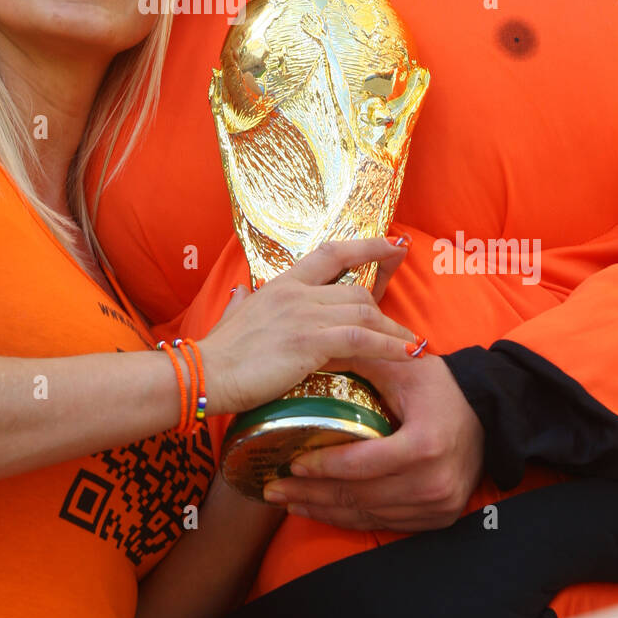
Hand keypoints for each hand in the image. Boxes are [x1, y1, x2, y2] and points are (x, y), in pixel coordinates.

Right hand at [200, 239, 415, 417]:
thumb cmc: (218, 352)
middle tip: (403, 325)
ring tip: (412, 346)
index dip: (367, 247)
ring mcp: (304, 316)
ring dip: (394, 332)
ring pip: (364, 313)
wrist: (205, 373)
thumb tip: (242, 291)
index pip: (332, 253)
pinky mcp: (310, 342)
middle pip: (357, 291)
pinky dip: (390, 347)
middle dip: (385, 307)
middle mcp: (297, 293)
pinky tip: (408, 355)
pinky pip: (362, 340)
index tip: (394, 244)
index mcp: (282, 284)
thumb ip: (243, 301)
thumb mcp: (232, 316)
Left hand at [262, 353, 484, 532]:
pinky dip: (351, 519)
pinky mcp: (438, 518)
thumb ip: (359, 357)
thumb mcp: (403, 366)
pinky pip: (386, 523)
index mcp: (424, 445)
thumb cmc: (441, 387)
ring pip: (369, 515)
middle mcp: (433, 483)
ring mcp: (438, 506)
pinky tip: (321, 510)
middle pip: (360, 496)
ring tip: (287, 499)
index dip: (323, 467)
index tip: (290, 461)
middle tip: (272, 488)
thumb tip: (311, 345)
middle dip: (311, 494)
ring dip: (324, 510)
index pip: (362, 464)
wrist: (489, 415)